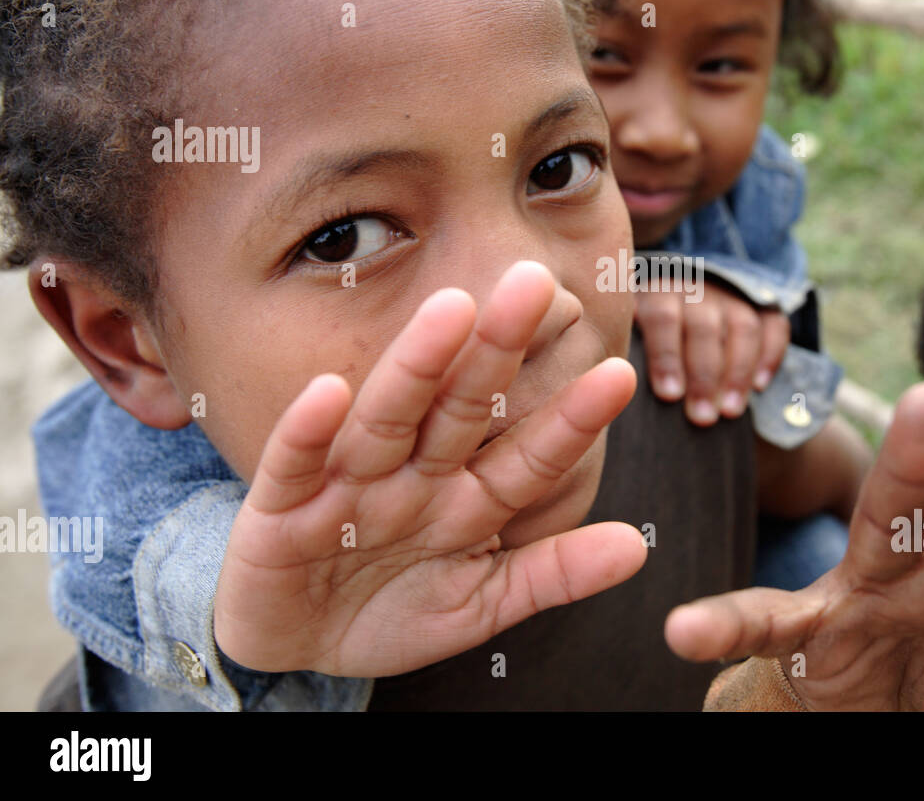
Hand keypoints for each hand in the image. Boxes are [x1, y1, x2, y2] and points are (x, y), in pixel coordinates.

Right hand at [214, 261, 646, 676]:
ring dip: (416, 365)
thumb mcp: (479, 602)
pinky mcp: (279, 508)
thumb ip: (553, 574)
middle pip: (462, 408)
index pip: (528, 455)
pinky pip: (295, 465)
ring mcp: (348, 487)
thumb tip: (638, 547)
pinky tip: (329, 391)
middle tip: (537, 283)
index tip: (618, 376)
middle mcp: (413, 478)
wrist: (295, 647)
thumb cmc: (392, 611)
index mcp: (466, 500)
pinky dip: (309, 432)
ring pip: (388, 418)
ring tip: (452, 310)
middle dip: (498, 350)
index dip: (570, 420)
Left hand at [634, 281, 789, 425]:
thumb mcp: (629, 339)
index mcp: (656, 293)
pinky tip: (759, 387)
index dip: (666, 356)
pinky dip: (770, 356)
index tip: (669, 395)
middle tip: (701, 417)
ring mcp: (732, 296)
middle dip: (704, 375)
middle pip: (704, 326)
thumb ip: (625, 356)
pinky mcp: (764, 306)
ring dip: (738, 372)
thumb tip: (610, 389)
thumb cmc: (647, 346)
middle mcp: (695, 288)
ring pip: (742, 327)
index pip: (662, 317)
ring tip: (730, 412)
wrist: (684, 318)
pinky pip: (775, 326)